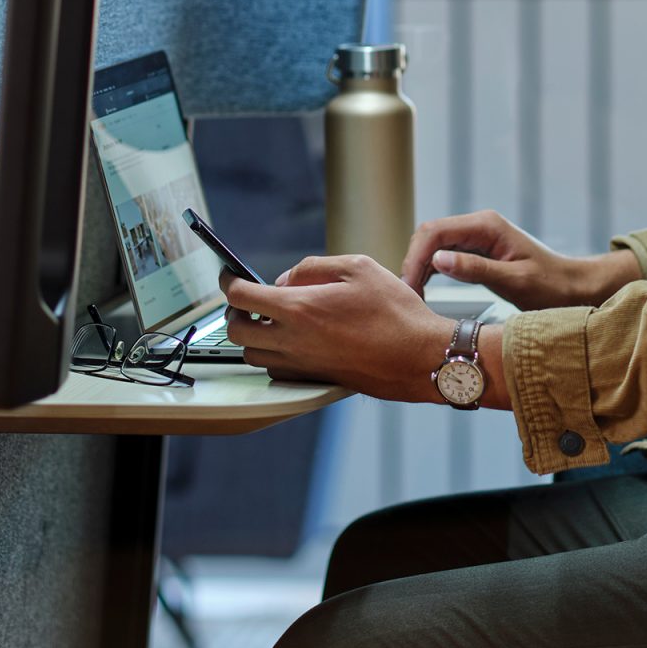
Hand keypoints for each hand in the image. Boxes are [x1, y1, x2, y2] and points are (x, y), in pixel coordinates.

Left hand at [219, 255, 449, 403]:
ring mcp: (301, 364)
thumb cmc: (395, 313)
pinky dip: (271, 354)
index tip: (229, 275)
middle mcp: (292, 340)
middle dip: (234, 311)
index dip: (228, 281)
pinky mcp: (312, 379)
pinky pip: (274, 369)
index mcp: (299, 308)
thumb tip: (285, 279)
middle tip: (248, 299)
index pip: (241, 296)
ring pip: (252, 353)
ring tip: (270, 319)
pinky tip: (290, 340)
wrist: (418, 356)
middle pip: (236, 330)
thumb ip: (313, 268)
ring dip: (252, 335)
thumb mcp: (358, 268)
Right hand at [399, 210, 636, 311]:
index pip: (436, 232)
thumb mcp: (514, 281)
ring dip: (419, 266)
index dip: (416, 257)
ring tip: (413, 296)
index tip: (409, 286)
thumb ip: (476, 269)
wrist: (571, 288)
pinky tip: (425, 289)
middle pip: (429, 235)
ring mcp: (477, 236)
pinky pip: (444, 254)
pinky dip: (430, 270)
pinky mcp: (477, 250)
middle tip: (407, 295)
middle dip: (413, 262)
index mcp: (487, 226)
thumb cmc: (550, 286)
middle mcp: (479, 225)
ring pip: (433, 244)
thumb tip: (438, 260)